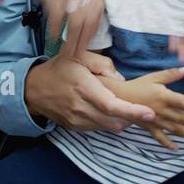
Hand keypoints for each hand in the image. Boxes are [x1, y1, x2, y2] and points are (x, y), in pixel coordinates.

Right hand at [0, 0, 106, 60]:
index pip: (98, 3)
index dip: (95, 24)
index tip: (90, 39)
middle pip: (90, 13)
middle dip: (85, 36)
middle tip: (80, 51)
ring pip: (76, 18)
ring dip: (72, 38)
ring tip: (68, 51)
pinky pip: (58, 15)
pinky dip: (56, 29)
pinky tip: (54, 37)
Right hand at [24, 52, 154, 131]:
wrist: (33, 89)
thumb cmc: (59, 69)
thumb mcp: (78, 55)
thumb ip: (103, 65)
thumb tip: (121, 80)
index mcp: (84, 88)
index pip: (112, 106)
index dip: (132, 112)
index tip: (150, 114)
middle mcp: (81, 108)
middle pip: (114, 121)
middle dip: (133, 117)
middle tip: (144, 108)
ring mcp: (77, 120)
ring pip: (109, 127)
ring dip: (123, 120)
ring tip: (128, 108)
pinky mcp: (75, 127)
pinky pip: (99, 128)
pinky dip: (110, 121)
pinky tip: (111, 111)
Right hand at [101, 67, 183, 149]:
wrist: (119, 97)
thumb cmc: (138, 85)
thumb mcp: (154, 77)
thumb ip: (170, 74)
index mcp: (163, 97)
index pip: (182, 101)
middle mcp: (162, 111)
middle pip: (182, 119)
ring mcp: (156, 121)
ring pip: (175, 129)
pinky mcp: (150, 127)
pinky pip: (160, 137)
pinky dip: (167, 144)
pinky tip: (176, 148)